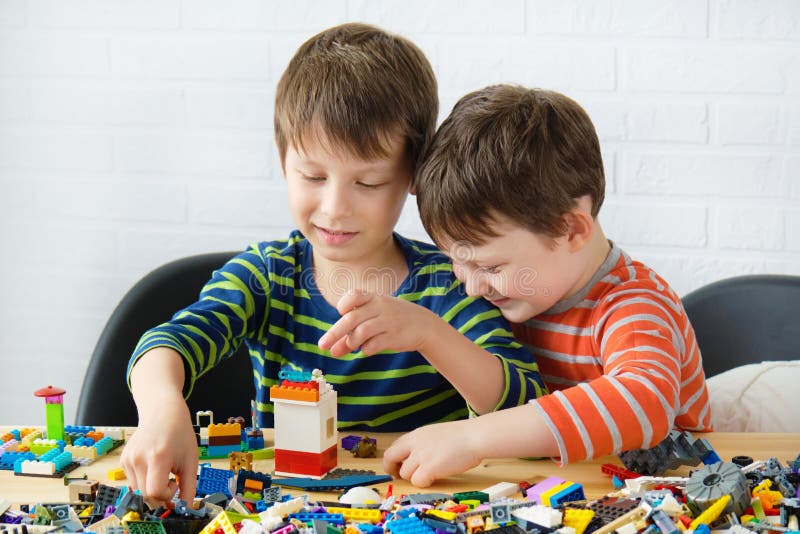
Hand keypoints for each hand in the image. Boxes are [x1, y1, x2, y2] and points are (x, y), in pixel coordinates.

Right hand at [120, 395, 197, 501]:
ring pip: (138, 490)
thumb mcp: (190, 460)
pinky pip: (133, 481)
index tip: (175, 484)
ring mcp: (128, 459)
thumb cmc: (179, 433)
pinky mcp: (123, 460)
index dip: (166, 494)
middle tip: (171, 481)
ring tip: (163, 470)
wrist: (162, 412)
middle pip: (145, 495)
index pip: (154, 492)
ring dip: (152, 487)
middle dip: (160, 495)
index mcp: (158, 457)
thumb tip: (186, 508)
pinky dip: (145, 479)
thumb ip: (188, 487)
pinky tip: (153, 464)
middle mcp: (138, 458)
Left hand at [318, 290, 435, 355]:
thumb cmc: (393, 320)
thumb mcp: (376, 316)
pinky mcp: (394, 336)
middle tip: (322, 346)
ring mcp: (388, 321)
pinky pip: (374, 344)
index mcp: (374, 298)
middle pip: (352, 319)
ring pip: (362, 332)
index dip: (344, 304)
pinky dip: (366, 349)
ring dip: (350, 342)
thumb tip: (333, 349)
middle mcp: (380, 307)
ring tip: (345, 349)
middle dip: (334, 333)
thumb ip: (354, 331)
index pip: (354, 295)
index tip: (341, 312)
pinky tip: (366, 350)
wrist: (424, 325)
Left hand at [382, 419, 483, 486]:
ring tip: (428, 475)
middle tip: (397, 476)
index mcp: (417, 434)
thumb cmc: (463, 436)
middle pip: (390, 457)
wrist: (475, 437)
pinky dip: (424, 483)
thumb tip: (416, 456)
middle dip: (391, 468)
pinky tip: (435, 479)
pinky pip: (417, 481)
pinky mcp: (429, 468)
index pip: (395, 445)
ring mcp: (421, 456)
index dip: (394, 457)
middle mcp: (415, 443)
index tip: (397, 465)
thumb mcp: (436, 433)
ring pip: (405, 473)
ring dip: (414, 477)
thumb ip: (423, 442)